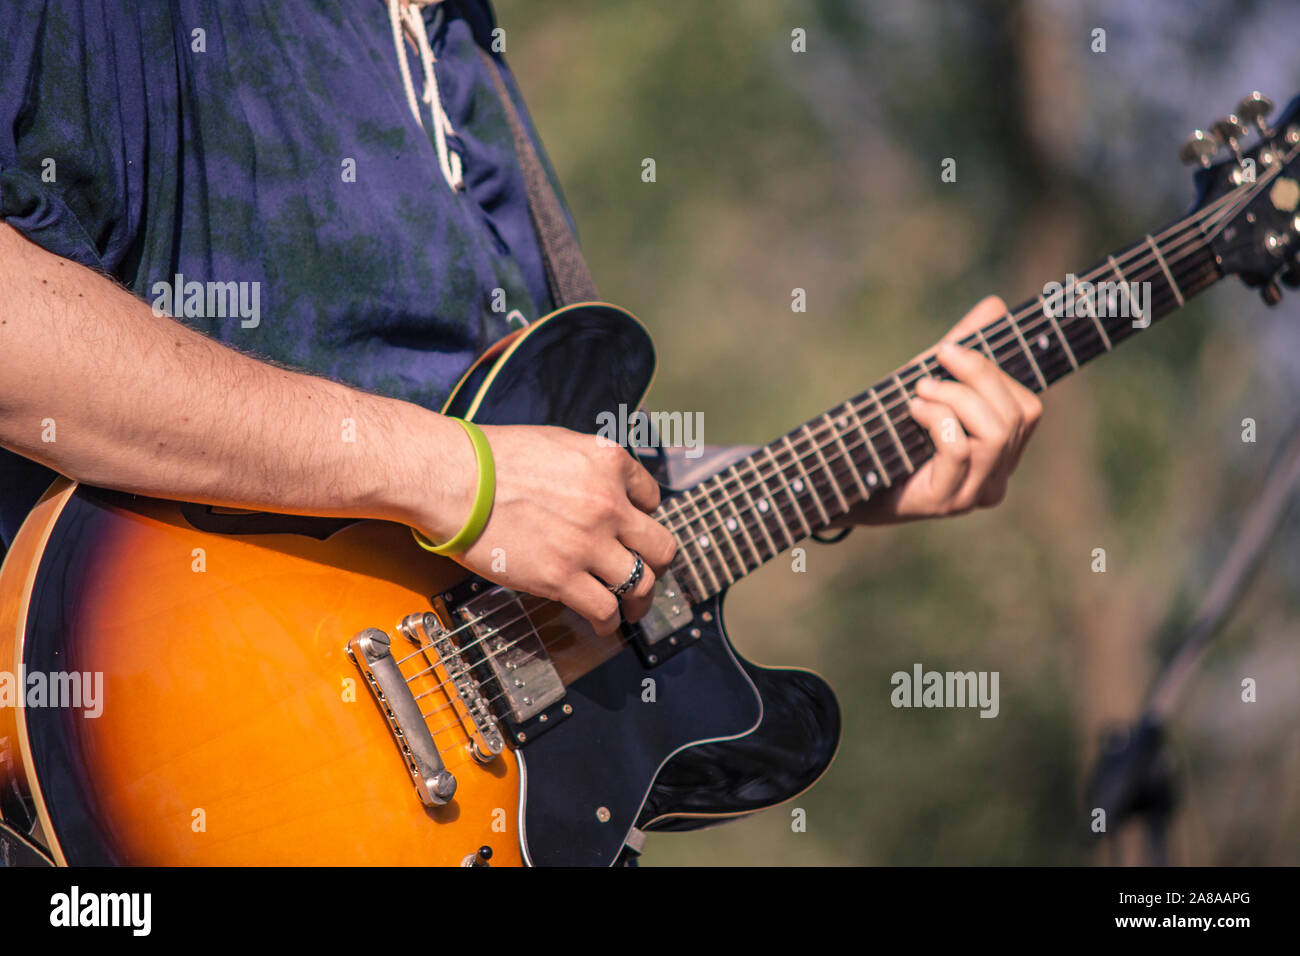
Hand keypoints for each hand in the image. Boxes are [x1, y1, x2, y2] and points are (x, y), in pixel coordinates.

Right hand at [411, 422, 676, 636]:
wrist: (455, 480)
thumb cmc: (491, 459)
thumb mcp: (558, 443)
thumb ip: (590, 466)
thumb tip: (600, 489)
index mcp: (609, 463)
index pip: (651, 498)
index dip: (643, 518)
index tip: (633, 533)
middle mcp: (609, 503)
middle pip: (661, 547)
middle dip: (657, 564)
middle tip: (649, 573)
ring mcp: (589, 543)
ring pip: (641, 583)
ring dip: (640, 600)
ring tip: (633, 609)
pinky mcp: (562, 577)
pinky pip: (605, 609)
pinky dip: (610, 622)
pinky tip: (604, 623)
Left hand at [844, 295, 1041, 524]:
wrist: (846, 486)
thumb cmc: (890, 435)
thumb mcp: (929, 386)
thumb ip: (962, 351)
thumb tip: (994, 305)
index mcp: (1002, 454)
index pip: (1027, 408)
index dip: (996, 372)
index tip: (950, 349)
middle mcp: (996, 479)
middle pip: (1017, 415)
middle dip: (978, 375)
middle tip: (938, 357)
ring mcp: (974, 494)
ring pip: (995, 431)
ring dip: (956, 396)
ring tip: (921, 388)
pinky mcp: (946, 501)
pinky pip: (960, 449)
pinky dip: (938, 418)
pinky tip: (914, 409)